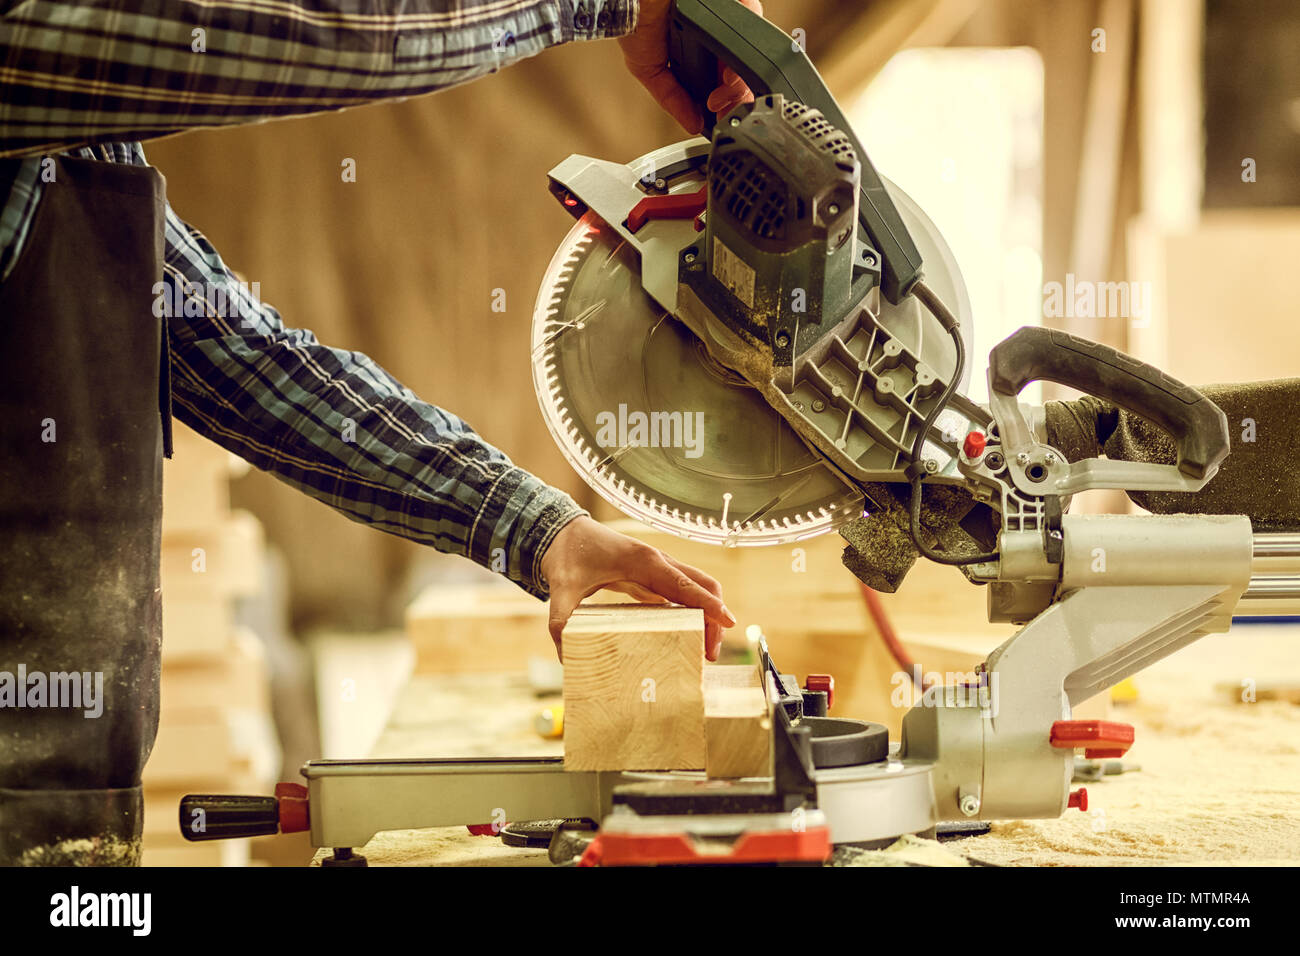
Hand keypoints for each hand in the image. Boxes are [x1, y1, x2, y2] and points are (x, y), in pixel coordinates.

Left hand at [541, 516, 734, 659]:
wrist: (562, 531)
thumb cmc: (567, 554)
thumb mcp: (561, 588)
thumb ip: (561, 621)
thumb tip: (566, 655)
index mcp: (643, 562)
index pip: (686, 585)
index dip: (710, 605)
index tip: (729, 623)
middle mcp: (658, 561)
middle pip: (703, 585)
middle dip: (715, 617)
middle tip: (710, 654)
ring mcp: (658, 567)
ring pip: (697, 587)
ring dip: (707, 614)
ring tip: (703, 649)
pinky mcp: (652, 575)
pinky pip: (683, 591)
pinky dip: (693, 610)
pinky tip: (687, 634)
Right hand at [619, 0, 762, 133]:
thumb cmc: (635, 21)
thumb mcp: (650, 71)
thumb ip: (672, 98)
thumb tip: (692, 124)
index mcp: (700, 53)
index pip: (726, 82)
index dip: (729, 102)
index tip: (721, 115)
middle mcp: (714, 35)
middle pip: (744, 68)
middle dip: (738, 94)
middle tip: (723, 105)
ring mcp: (723, 18)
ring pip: (750, 49)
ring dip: (743, 74)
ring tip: (727, 84)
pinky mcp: (729, 2)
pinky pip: (751, 18)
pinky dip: (747, 42)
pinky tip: (731, 63)